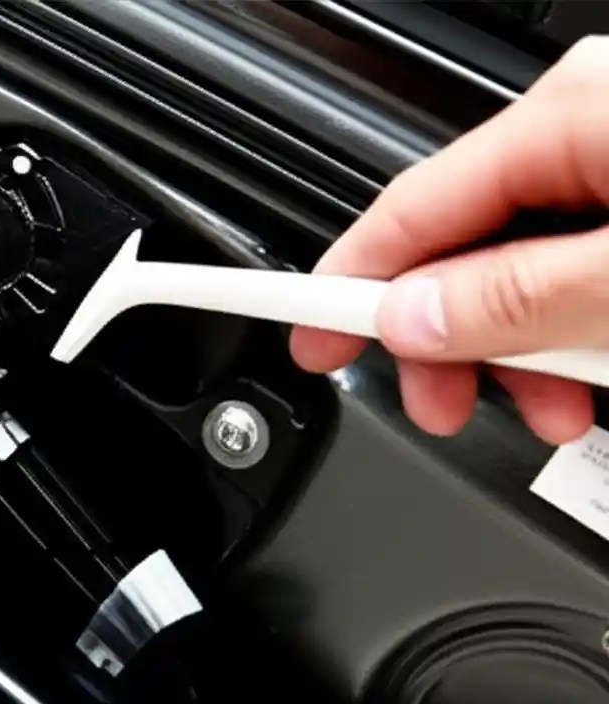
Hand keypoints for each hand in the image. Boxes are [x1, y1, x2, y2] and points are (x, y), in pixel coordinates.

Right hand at [291, 36, 608, 444]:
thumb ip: (513, 301)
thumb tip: (412, 319)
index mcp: (573, 112)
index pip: (411, 209)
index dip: (345, 286)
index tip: (304, 338)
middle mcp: (594, 116)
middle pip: (469, 240)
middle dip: (454, 338)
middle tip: (444, 407)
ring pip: (531, 257)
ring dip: (528, 344)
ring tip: (557, 410)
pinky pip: (584, 253)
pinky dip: (579, 316)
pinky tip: (596, 364)